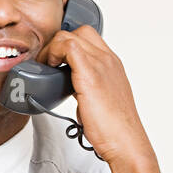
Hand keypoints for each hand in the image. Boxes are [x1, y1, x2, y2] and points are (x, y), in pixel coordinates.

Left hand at [35, 24, 164, 172]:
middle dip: (59, 43)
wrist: (125, 141)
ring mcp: (101, 64)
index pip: (89, 38)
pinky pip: (68, 46)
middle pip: (80, 31)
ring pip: (71, 35)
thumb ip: (87, 86)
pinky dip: (54, 53)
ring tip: (47, 67)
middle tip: (49, 63)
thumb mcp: (99, 98)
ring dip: (53, 48)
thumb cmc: (113, 127)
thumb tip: (69, 86)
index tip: (56, 61)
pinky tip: (50, 69)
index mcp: (112, 64)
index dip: (68, 45)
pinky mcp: (91, 74)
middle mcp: (109, 60)